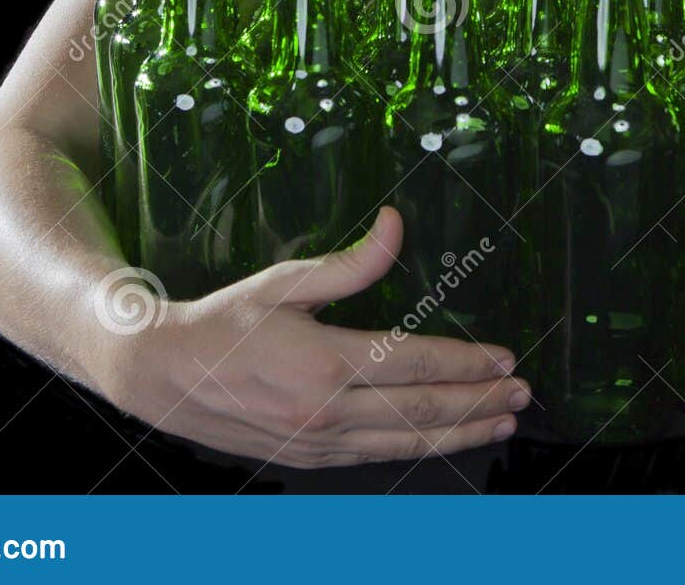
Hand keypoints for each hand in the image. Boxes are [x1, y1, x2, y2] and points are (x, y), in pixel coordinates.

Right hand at [97, 209, 527, 468]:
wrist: (161, 374)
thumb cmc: (225, 321)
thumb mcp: (287, 280)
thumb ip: (351, 263)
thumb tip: (396, 225)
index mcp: (324, 362)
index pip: (416, 363)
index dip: (467, 363)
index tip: (504, 358)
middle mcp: (325, 410)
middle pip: (422, 409)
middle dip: (479, 401)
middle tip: (522, 393)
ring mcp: (317, 442)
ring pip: (406, 442)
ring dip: (460, 432)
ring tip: (500, 421)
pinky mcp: (307, 459)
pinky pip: (376, 457)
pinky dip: (417, 449)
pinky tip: (443, 440)